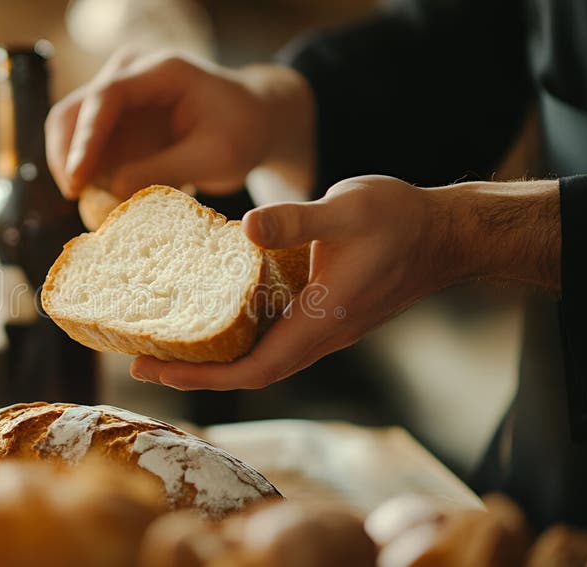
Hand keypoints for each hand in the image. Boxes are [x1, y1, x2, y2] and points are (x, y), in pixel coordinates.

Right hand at [46, 50, 314, 198]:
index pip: (107, 96)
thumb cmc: (243, 132)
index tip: (77, 178)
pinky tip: (99, 202)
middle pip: (73, 110)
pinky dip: (87, 176)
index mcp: (161, 71)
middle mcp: (130, 75)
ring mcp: (118, 98)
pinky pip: (85, 149)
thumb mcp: (217, 157)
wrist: (253, 121)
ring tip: (89, 204)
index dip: (86, 138)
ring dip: (73, 168)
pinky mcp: (115, 124)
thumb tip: (113, 189)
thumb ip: (168, 170)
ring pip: (70, 130)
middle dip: (66, 156)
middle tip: (76, 197)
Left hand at [129, 175, 560, 389]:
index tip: (152, 368)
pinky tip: (213, 309)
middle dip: (193, 370)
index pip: (252, 368)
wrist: (448, 233)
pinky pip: (273, 333)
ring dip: (213, 353)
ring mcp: (324, 326)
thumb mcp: (348, 209)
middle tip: (139, 357)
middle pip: (248, 370)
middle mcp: (320, 334)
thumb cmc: (401, 220)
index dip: (200, 375)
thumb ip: (296, 220)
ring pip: (260, 354)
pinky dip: (237, 331)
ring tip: (164, 337)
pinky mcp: (325, 310)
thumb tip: (244, 227)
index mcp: (321, 320)